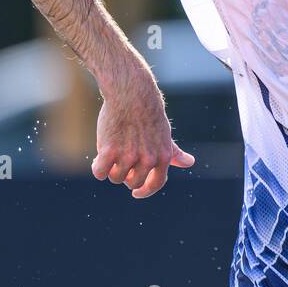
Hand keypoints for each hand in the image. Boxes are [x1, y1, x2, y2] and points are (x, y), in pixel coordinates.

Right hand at [90, 59, 194, 198]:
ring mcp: (128, 156)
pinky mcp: (109, 150)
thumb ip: (173, 152)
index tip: (135, 193)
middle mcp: (147, 159)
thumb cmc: (147, 113)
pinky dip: (98, 168)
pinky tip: (99, 159)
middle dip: (126, 176)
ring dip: (111, 170)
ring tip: (112, 153)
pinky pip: (100, 172)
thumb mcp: (164, 133)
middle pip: (132, 182)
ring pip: (115, 178)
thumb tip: (189, 163)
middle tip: (121, 162)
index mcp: (163, 156)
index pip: (156, 184)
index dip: (145, 191)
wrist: (131, 93)